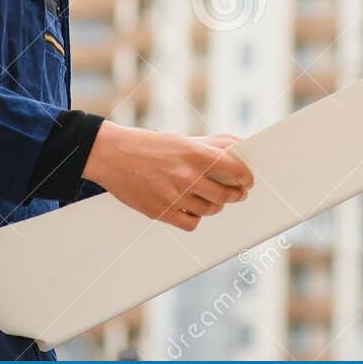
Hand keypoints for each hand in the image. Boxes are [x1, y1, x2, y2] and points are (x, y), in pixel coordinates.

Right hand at [83, 123, 253, 230]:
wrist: (114, 156)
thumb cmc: (151, 145)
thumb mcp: (184, 139)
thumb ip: (215, 144)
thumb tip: (242, 147)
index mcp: (196, 154)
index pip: (235, 170)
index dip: (246, 178)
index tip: (248, 181)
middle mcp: (187, 176)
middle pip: (226, 195)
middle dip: (236, 195)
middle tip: (237, 193)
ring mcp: (174, 196)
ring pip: (211, 210)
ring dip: (216, 206)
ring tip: (211, 198)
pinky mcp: (161, 212)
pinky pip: (192, 224)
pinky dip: (196, 218)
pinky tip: (192, 209)